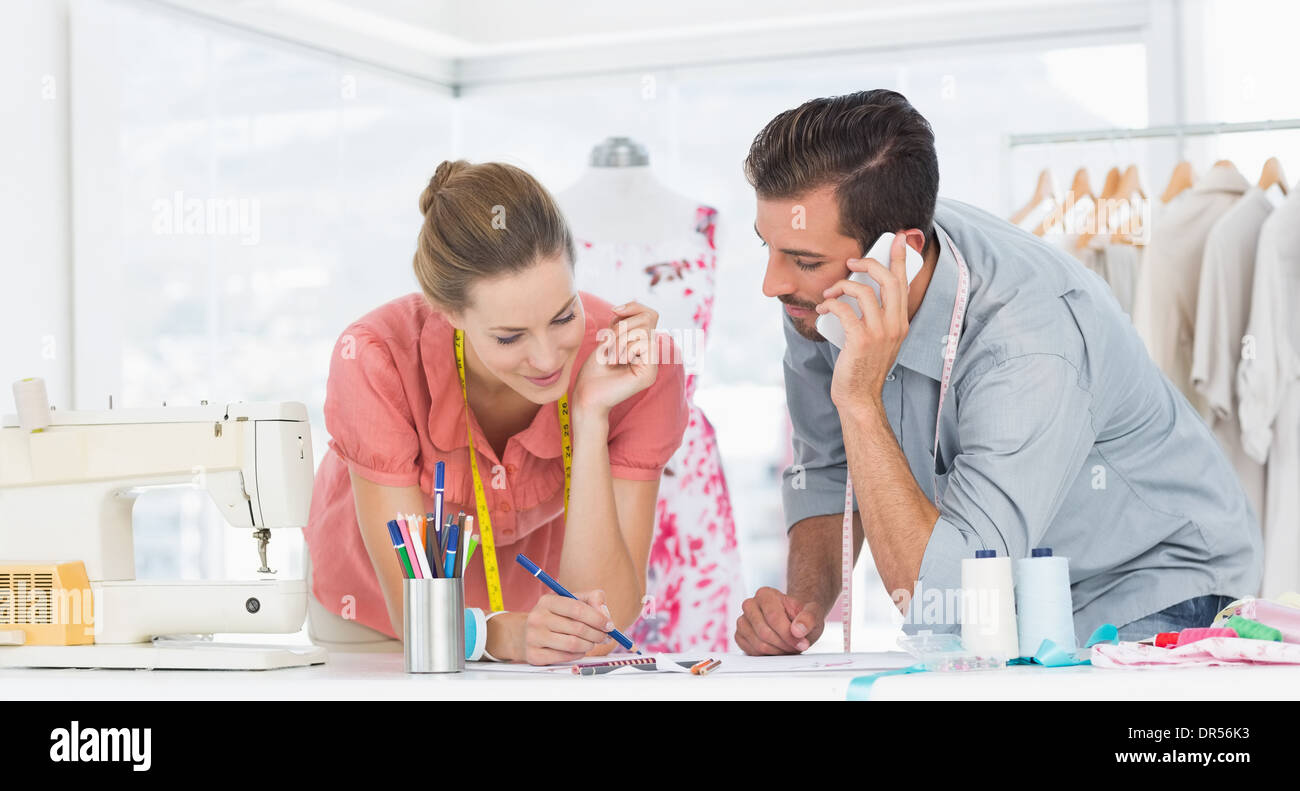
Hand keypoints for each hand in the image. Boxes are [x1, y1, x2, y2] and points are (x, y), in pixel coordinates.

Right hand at [520, 589, 613, 665]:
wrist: (526, 633)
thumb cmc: (556, 617)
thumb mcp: (571, 601)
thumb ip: (592, 599)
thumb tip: (605, 614)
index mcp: (547, 601)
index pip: (577, 608)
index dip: (597, 618)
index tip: (609, 625)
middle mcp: (537, 618)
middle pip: (577, 629)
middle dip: (597, 634)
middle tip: (605, 637)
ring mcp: (533, 637)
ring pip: (573, 645)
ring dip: (589, 645)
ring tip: (592, 642)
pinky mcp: (534, 655)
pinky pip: (565, 657)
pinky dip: (578, 655)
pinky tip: (579, 650)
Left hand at [573, 302, 659, 414]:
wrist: (586, 396)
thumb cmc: (594, 371)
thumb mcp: (608, 339)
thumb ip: (622, 324)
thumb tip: (623, 308)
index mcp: (644, 346)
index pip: (650, 315)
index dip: (634, 307)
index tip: (614, 311)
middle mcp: (652, 355)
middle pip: (649, 318)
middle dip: (623, 325)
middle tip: (608, 344)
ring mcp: (653, 365)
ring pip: (644, 331)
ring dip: (620, 340)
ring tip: (610, 357)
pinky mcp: (649, 374)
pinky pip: (644, 344)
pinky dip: (624, 348)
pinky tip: (615, 362)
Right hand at [734, 587, 825, 654]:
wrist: (794, 621)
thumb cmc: (801, 615)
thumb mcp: (813, 613)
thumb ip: (809, 618)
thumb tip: (798, 630)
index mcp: (765, 594)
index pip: (773, 617)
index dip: (788, 634)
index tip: (802, 642)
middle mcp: (750, 605)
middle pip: (764, 632)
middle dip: (784, 644)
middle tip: (796, 646)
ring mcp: (742, 620)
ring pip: (758, 644)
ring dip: (777, 651)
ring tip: (788, 646)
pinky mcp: (739, 635)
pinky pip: (751, 651)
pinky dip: (767, 655)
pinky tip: (777, 648)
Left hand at [816, 232, 911, 413]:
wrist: (859, 397)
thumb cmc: (863, 367)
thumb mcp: (878, 340)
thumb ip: (876, 318)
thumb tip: (858, 290)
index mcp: (901, 322)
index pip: (904, 283)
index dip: (902, 258)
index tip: (899, 238)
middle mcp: (895, 325)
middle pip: (888, 280)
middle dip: (869, 264)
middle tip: (852, 263)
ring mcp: (880, 333)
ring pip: (864, 292)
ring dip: (842, 286)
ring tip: (829, 294)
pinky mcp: (861, 340)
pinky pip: (845, 310)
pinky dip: (830, 304)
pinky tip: (822, 309)